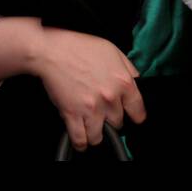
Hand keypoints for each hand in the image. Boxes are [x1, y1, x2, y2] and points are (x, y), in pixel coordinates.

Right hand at [31, 27, 145, 149]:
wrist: (53, 51)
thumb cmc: (81, 47)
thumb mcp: (113, 51)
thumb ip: (128, 69)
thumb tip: (136, 82)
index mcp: (123, 82)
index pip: (138, 110)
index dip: (135, 115)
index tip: (131, 117)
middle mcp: (110, 98)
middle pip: (118, 123)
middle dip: (112, 119)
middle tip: (105, 113)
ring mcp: (91, 108)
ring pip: (100, 136)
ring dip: (97, 133)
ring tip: (93, 128)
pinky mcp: (72, 115)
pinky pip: (80, 139)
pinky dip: (82, 143)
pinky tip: (82, 140)